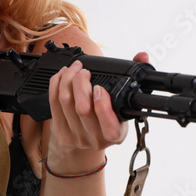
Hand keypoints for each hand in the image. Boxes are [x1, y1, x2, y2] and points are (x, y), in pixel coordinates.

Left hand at [46, 52, 148, 170]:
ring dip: (67, 79)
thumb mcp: (123, 106)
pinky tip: (62, 76)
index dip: (102, 105)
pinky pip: (53, 103)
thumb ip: (134, 79)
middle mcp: (96, 139)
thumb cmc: (108, 118)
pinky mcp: (60, 132)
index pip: (109, 126)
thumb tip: (142, 56)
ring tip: (74, 69)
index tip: (99, 88)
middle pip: (82, 109)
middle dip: (81, 83)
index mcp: (115, 135)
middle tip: (84, 71)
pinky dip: (56, 84)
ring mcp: (76, 137)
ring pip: (65, 103)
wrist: (87, 140)